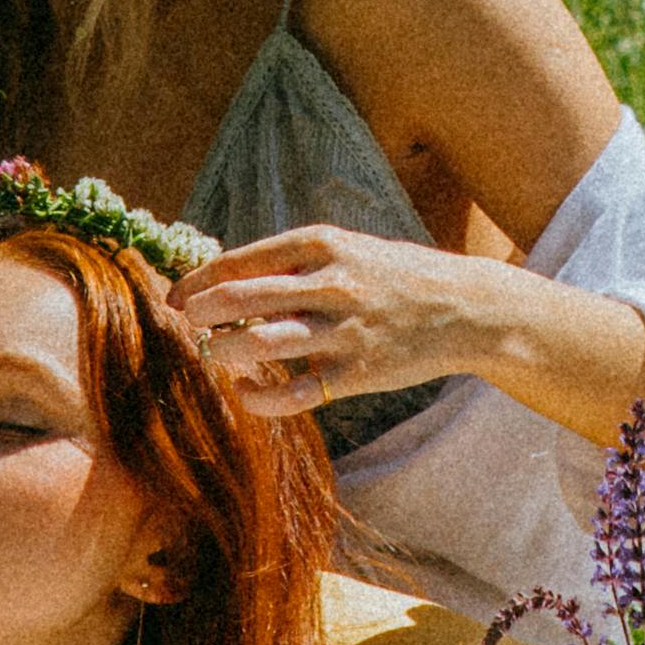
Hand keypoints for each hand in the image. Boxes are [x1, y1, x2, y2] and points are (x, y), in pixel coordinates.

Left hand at [174, 224, 516, 420]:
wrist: (466, 308)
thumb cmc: (396, 277)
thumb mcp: (349, 251)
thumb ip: (295, 265)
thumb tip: (229, 282)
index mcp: (324, 246)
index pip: (242, 260)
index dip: (200, 280)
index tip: (177, 295)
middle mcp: (331, 284)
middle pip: (241, 298)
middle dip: (201, 312)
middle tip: (185, 322)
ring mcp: (344, 331)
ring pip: (260, 343)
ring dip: (222, 351)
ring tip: (213, 354)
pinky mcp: (357, 374)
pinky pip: (294, 393)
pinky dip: (260, 398)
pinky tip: (247, 393)